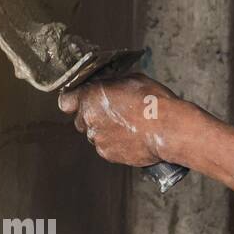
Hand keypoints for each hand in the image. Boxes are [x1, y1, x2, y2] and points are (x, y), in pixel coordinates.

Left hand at [57, 74, 179, 166]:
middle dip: (93, 117)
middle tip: (113, 113)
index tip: (81, 101)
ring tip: (127, 126)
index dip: (74, 101)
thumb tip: (106, 85)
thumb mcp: (131, 79)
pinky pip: (106, 148)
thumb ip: (111, 84)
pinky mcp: (108, 154)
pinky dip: (115, 144)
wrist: (167, 129)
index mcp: (90, 97)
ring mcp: (97, 139)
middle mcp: (89, 119)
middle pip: (81, 120)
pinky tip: (131, 137)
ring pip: (95, 135)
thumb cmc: (153, 101)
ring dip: (105, 131)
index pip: (66, 101)